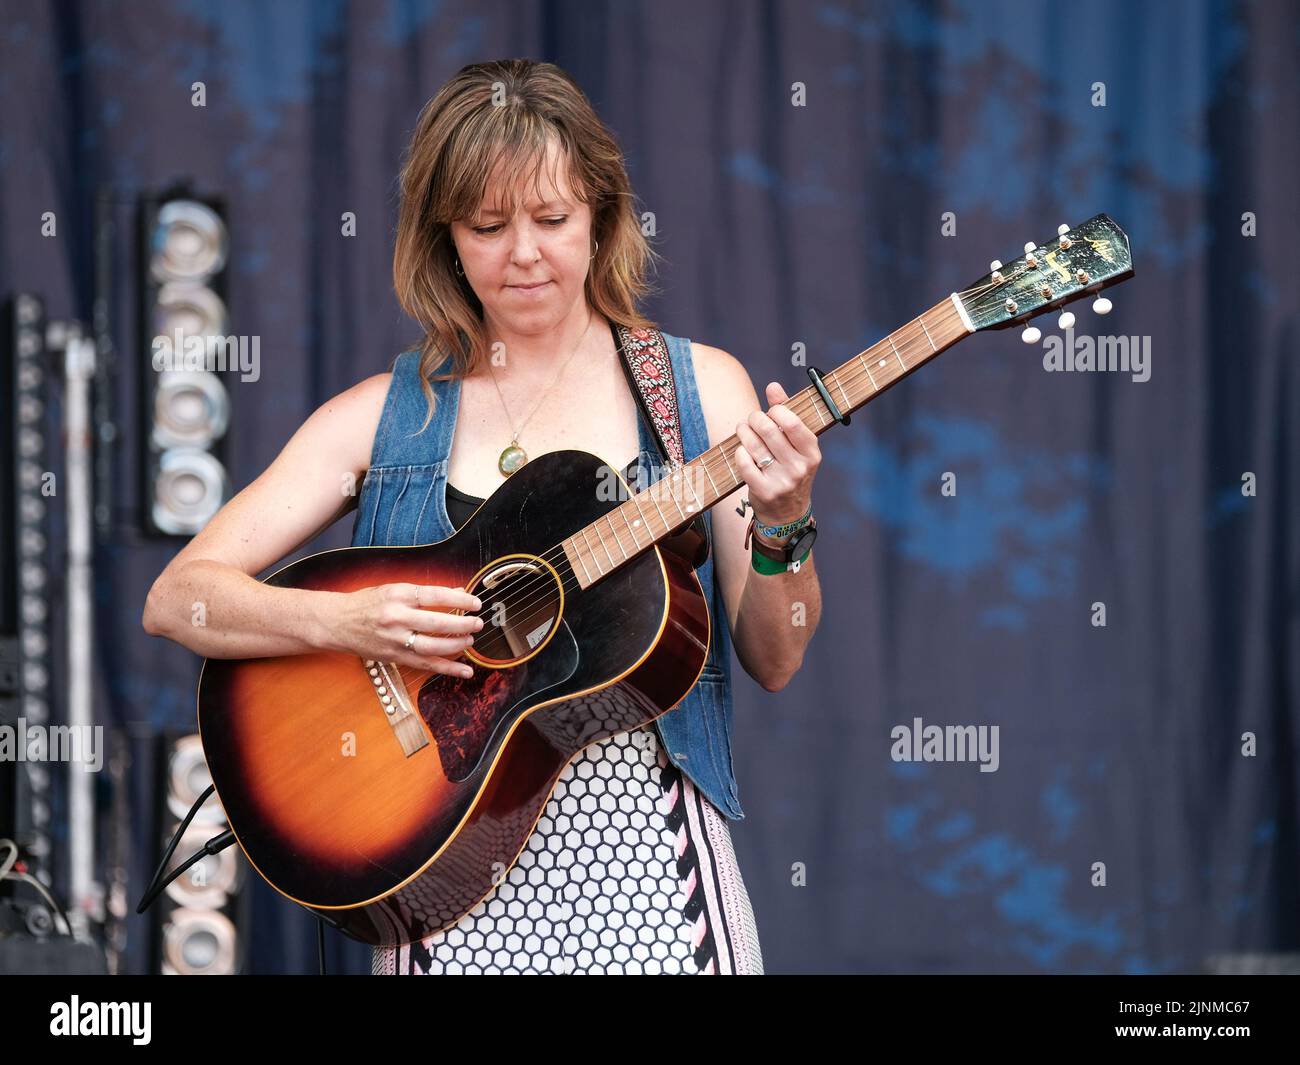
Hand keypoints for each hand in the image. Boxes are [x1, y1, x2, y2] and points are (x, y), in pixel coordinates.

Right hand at [319, 583, 483, 676]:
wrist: (335, 622)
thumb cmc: (366, 603)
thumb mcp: (393, 589)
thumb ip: (424, 593)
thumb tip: (456, 590)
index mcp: (397, 595)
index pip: (435, 596)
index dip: (460, 599)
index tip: (475, 602)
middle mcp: (396, 617)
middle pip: (437, 623)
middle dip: (463, 624)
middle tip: (477, 623)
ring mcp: (395, 640)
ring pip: (433, 647)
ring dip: (457, 645)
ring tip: (470, 640)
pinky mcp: (394, 657)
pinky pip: (425, 665)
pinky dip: (448, 669)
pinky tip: (465, 670)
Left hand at [734, 381, 821, 530]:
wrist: (787, 514)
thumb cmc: (791, 470)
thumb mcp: (797, 446)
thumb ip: (787, 414)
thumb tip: (773, 386)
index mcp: (812, 453)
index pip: (792, 422)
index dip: (776, 410)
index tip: (770, 412)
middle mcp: (799, 467)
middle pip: (769, 430)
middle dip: (754, 419)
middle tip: (751, 420)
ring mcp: (782, 481)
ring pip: (754, 444)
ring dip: (743, 432)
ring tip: (743, 430)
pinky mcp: (764, 491)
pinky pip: (744, 462)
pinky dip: (739, 452)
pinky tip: (742, 451)